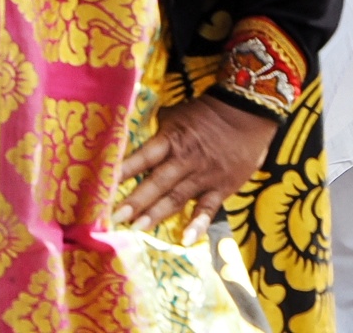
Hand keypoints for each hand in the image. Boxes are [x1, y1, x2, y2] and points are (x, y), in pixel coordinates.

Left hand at [113, 97, 277, 243]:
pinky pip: (208, 209)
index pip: (144, 157)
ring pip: (176, 197)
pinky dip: (197, 224)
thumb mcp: (178, 113)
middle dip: (135, 200)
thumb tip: (134, 134)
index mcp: (171, 139)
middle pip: (156, 182)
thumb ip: (158, 129)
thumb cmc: (208, 112)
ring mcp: (203, 176)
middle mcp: (184, 160)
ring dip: (156, 214)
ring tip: (137, 228)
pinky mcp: (221, 188)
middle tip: (115, 217)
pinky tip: (185, 239)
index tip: (105, 185)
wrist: (248, 112)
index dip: (125, 171)